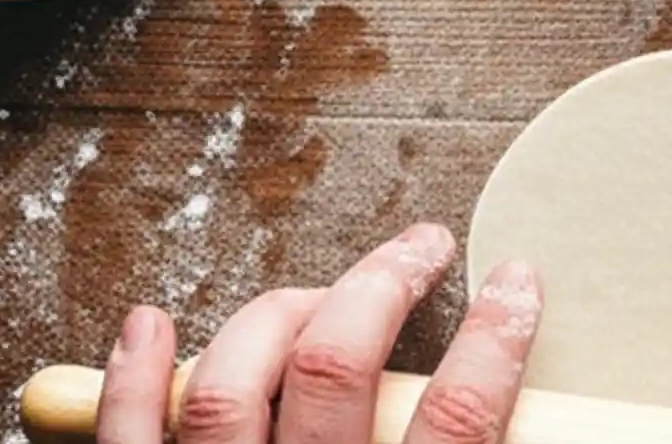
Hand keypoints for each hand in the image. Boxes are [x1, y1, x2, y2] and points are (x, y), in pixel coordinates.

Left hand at [94, 223, 542, 443]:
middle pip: (335, 369)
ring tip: (318, 292)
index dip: (498, 339)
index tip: (517, 283)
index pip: (458, 420)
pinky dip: (131, 377)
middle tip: (421, 247)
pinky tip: (148, 322)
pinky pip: (127, 439)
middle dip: (382, 285)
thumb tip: (545, 421)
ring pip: (229, 387)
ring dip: (276, 316)